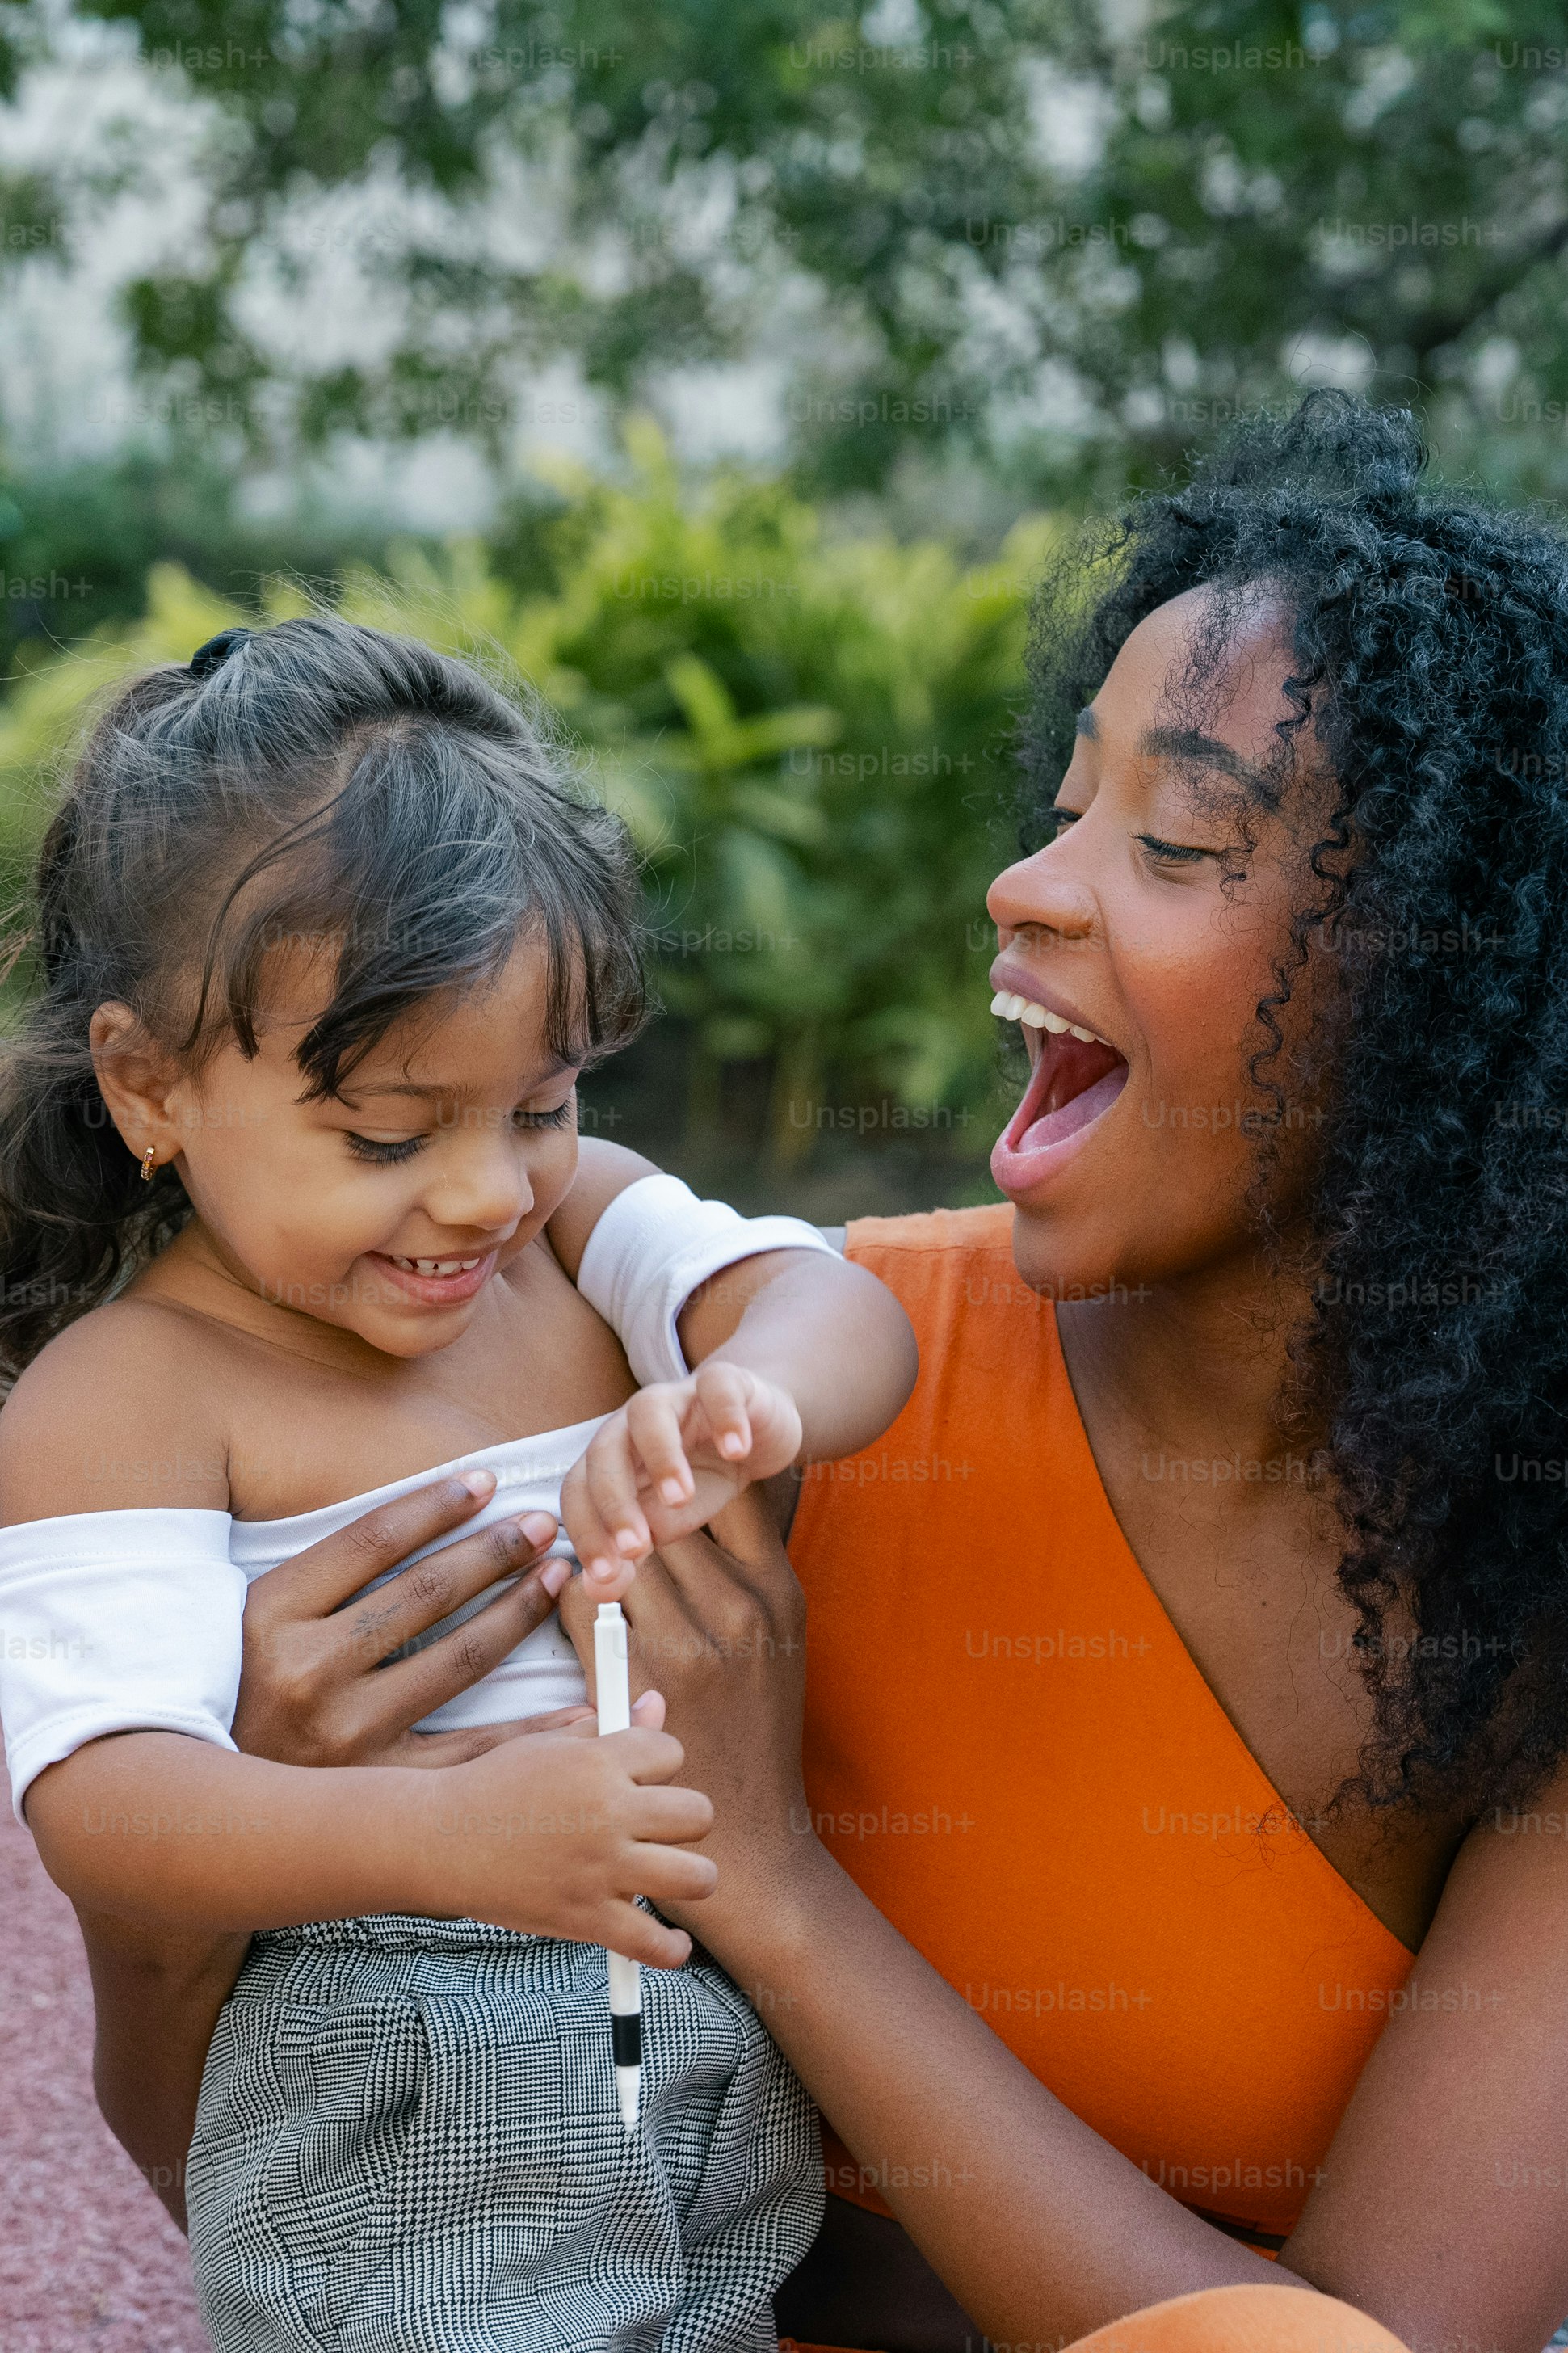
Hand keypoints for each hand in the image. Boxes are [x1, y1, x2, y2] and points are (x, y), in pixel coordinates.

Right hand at [234, 1468, 588, 1768]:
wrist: (200, 1802)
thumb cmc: (235, 1689)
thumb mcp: (252, 1617)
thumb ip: (322, 1572)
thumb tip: (420, 1510)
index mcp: (270, 1615)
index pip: (372, 1541)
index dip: (434, 1504)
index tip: (485, 1481)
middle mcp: (307, 1672)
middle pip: (425, 1594)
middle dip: (495, 1550)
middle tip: (542, 1524)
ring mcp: (345, 1735)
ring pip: (458, 1658)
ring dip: (518, 1611)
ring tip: (556, 1578)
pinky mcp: (378, 1787)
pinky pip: (474, 1751)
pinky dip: (533, 1728)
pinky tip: (577, 1702)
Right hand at [415, 1703, 714, 1964]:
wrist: (440, 1842)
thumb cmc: (494, 1787)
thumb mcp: (550, 1744)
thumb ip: (610, 1728)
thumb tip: (655, 1703)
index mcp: (597, 1762)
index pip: (672, 1751)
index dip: (661, 1765)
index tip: (645, 1780)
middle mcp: (607, 1813)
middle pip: (698, 1813)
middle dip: (684, 1818)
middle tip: (657, 1829)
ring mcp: (601, 1869)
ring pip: (696, 1876)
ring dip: (693, 1877)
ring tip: (674, 1875)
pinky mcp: (587, 1918)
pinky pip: (655, 1945)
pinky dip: (672, 1950)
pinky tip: (671, 1942)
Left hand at [558, 1485, 821, 1946]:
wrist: (751, 1834)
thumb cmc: (759, 1727)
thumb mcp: (781, 1639)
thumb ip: (749, 1571)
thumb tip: (702, 1495)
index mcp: (777, 1592)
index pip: (732, 1490)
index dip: (693, 1475)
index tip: (669, 1478)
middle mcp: (737, 1612)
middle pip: (666, 1516)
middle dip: (635, 1505)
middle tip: (611, 1497)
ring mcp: (686, 1647)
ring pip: (621, 1552)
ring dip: (599, 1544)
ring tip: (590, 1541)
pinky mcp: (636, 1684)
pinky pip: (585, 1604)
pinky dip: (572, 1591)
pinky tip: (575, 1593)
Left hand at [560, 1363, 804, 1599]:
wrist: (758, 1427)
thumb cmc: (705, 1475)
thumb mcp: (671, 1519)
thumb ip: (635, 1552)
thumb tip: (599, 1590)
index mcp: (611, 1458)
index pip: (578, 1490)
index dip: (586, 1532)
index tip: (607, 1576)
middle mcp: (632, 1423)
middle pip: (604, 1451)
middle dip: (614, 1500)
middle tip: (635, 1547)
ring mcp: (677, 1397)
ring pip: (650, 1412)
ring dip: (661, 1456)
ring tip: (680, 1497)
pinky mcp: (724, 1381)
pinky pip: (717, 1388)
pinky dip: (725, 1417)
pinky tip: (737, 1450)